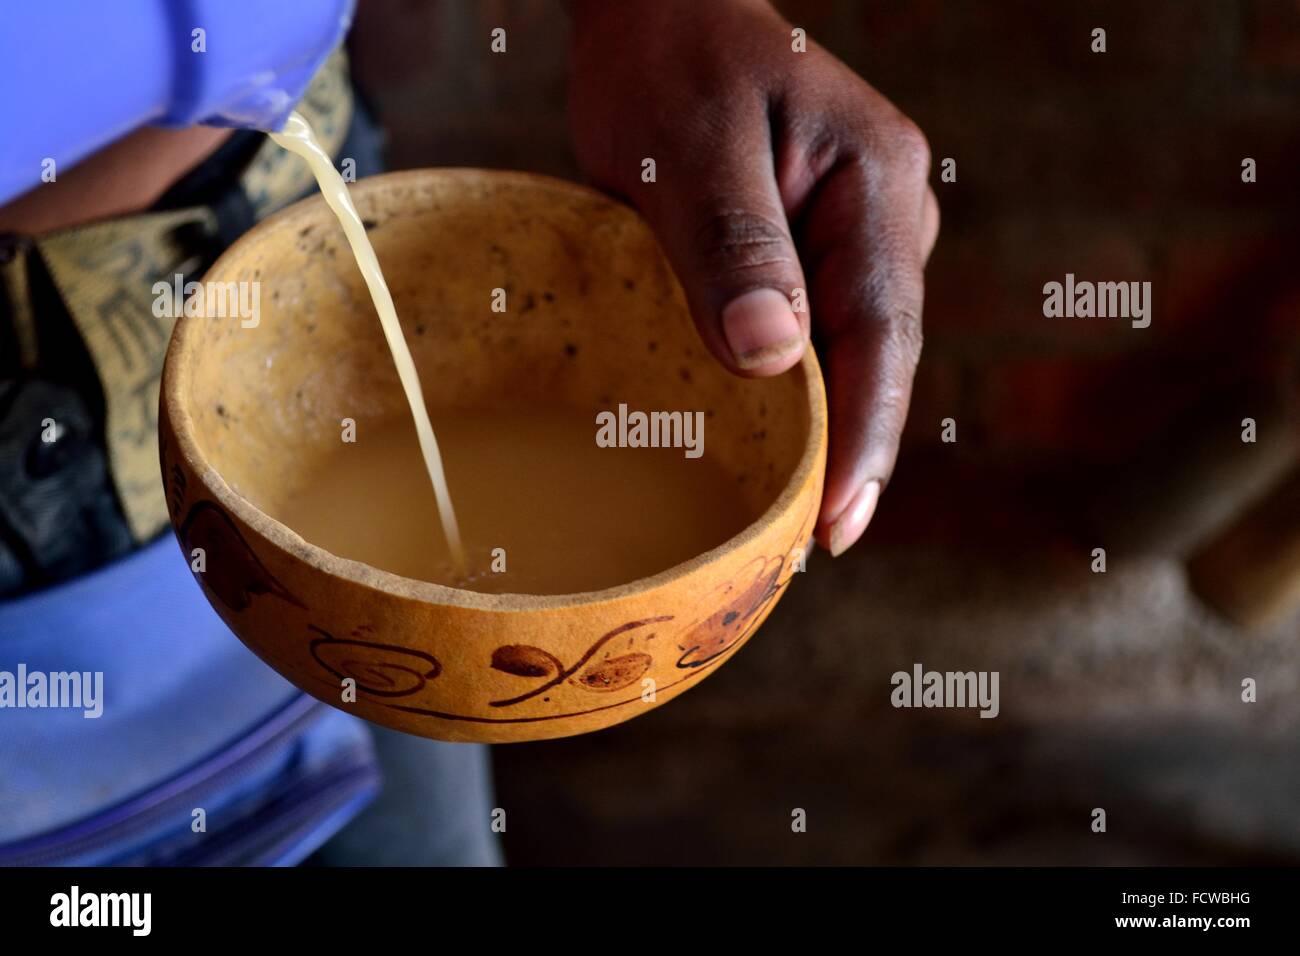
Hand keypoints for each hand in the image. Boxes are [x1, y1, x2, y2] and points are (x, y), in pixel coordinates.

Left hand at [568, 0, 938, 555]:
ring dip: (831, 434)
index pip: (880, 334)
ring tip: (801, 523)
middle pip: (879, 357)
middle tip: (814, 549)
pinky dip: (806, 396)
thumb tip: (772, 355)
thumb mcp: (691, 144)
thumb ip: (734, 242)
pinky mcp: (824, 249)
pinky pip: (825, 336)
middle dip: (853, 456)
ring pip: (856, 354)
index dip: (863, 438)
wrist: (664, 11)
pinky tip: (783, 449)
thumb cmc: (670, 60)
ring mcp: (862, 233)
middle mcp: (888, 214)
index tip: (835, 524)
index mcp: (875, 184)